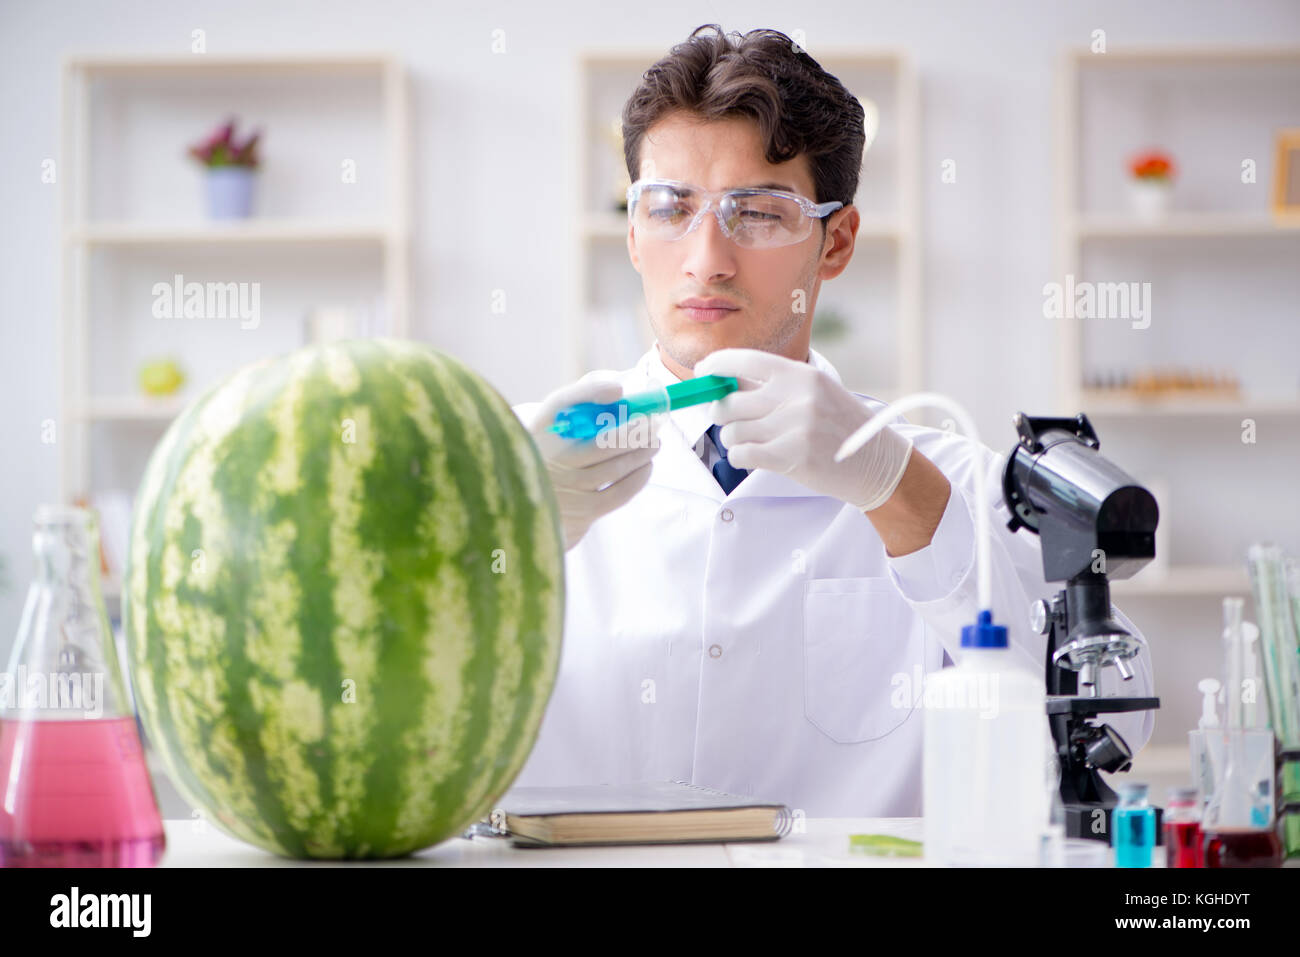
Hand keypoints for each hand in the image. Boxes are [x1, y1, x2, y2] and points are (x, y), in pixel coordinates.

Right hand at [525, 374, 661, 549]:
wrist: (530, 501)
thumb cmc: (553, 451)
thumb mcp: (556, 424)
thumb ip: (583, 399)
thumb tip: (618, 389)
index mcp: (538, 429)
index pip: (561, 403)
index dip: (592, 393)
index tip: (619, 391)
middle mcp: (546, 458)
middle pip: (600, 441)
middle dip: (635, 431)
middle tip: (653, 423)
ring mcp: (562, 489)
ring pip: (613, 468)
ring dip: (641, 454)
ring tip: (655, 443)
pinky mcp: (578, 514)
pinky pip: (617, 494)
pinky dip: (638, 478)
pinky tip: (647, 466)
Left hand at [694, 348, 912, 510]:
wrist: (876, 462)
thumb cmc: (839, 426)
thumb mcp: (814, 393)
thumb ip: (772, 387)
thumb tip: (722, 383)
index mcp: (800, 375)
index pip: (744, 361)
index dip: (716, 366)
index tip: (703, 372)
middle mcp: (796, 397)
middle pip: (729, 401)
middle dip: (721, 414)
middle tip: (730, 421)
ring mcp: (793, 428)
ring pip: (732, 431)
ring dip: (733, 439)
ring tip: (752, 442)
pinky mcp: (790, 457)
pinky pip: (741, 454)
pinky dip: (741, 456)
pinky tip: (754, 456)